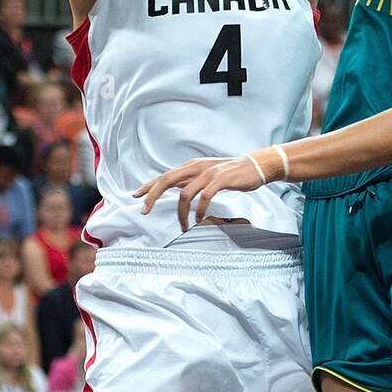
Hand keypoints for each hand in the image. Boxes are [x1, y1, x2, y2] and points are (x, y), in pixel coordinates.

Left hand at [134, 155, 263, 229]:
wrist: (255, 166)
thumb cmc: (230, 173)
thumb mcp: (206, 174)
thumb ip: (190, 179)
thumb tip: (172, 186)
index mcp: (191, 166)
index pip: (165, 175)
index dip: (149, 186)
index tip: (136, 196)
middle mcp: (197, 167)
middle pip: (167, 180)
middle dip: (153, 195)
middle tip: (144, 211)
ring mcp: (209, 173)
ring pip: (185, 193)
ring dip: (181, 212)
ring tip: (183, 226)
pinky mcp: (221, 180)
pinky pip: (205, 197)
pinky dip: (200, 210)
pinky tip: (199, 219)